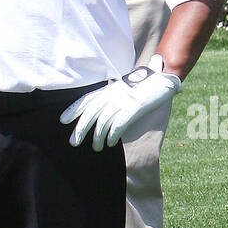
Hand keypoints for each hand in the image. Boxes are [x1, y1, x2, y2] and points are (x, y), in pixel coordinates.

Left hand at [60, 55, 180, 150]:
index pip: (87, 99)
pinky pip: (119, 124)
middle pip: (91, 113)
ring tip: (96, 148)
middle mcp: (113, 94)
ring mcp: (123, 101)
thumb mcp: (125, 87)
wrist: (164, 79)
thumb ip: (114, 94)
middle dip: (81, 129)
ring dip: (97, 137)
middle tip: (74, 143)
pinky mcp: (134, 108)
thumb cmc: (145, 84)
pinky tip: (110, 144)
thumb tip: (102, 103)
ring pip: (103, 121)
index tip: (63, 120)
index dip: (73, 109)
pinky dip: (112, 135)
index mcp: (110, 89)